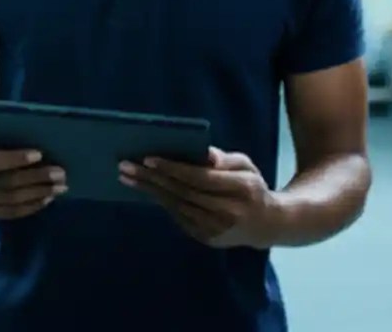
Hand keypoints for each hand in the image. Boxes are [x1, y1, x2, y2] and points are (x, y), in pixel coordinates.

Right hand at [0, 124, 66, 219]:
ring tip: (61, 186)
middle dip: (36, 177)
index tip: (40, 154)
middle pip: (7, 183)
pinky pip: (12, 213)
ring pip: (12, 200)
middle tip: (61, 172)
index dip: (16, 159)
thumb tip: (4, 111)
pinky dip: (32, 206)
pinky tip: (48, 198)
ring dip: (39, 193)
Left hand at [119, 147, 279, 248]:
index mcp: (242, 189)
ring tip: (126, 177)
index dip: (173, 169)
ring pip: (177, 206)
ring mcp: (217, 229)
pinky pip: (179, 217)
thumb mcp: (245, 166)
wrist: (266, 225)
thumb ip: (223, 159)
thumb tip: (201, 153)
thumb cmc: (250, 187)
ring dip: (149, 191)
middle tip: (125, 165)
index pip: (201, 178)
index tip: (148, 158)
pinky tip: (145, 190)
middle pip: (183, 192)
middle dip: (152, 178)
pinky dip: (160, 202)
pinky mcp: (207, 238)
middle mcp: (229, 211)